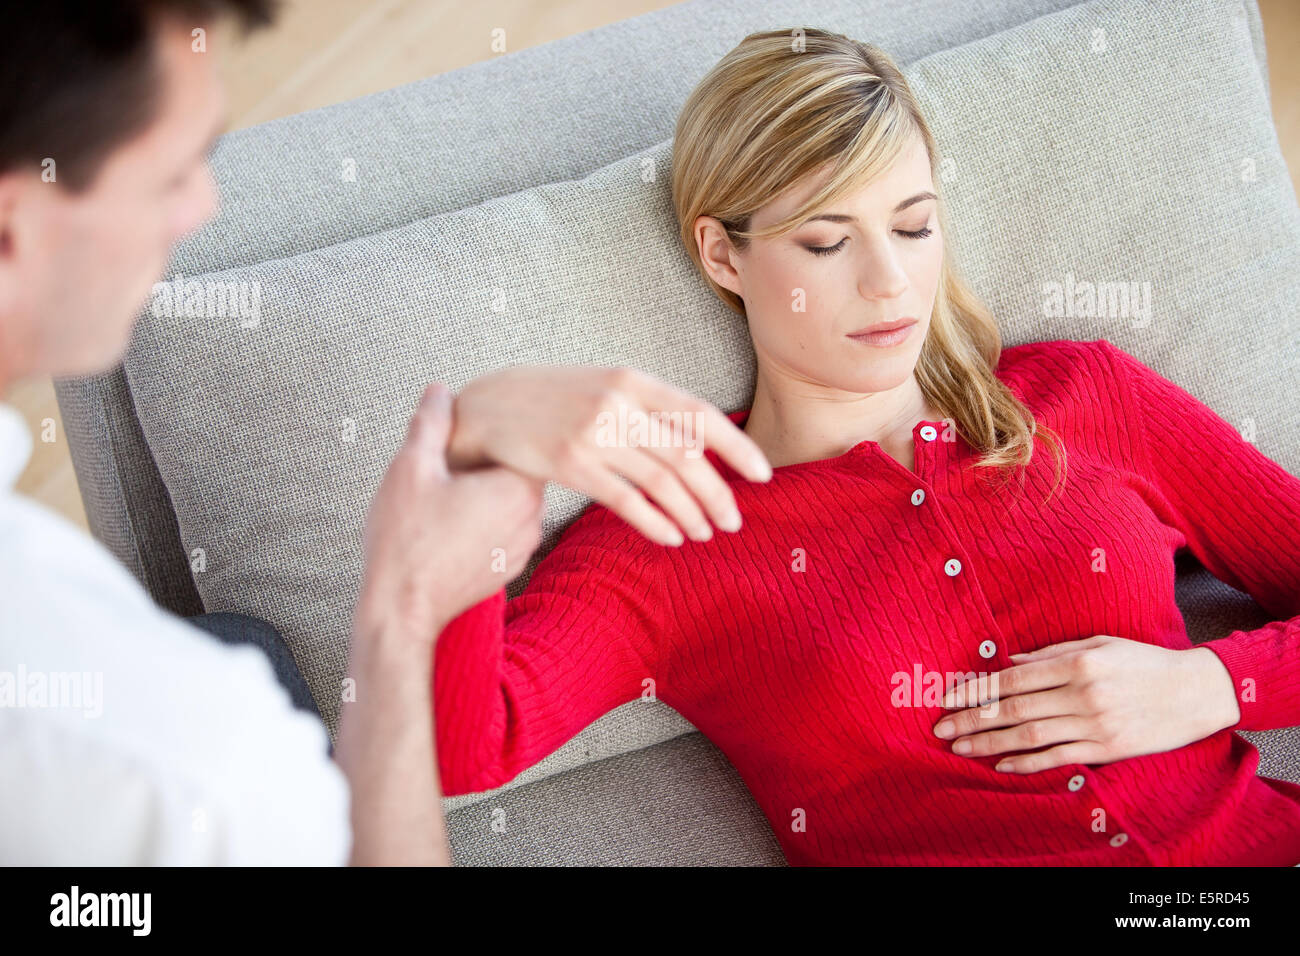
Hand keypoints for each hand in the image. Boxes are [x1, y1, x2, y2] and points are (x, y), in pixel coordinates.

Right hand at [356, 383, 544, 641]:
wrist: (401, 609)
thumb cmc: (406, 540)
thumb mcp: (412, 468)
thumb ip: (432, 425)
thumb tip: (440, 392)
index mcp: (519, 488)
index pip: (523, 442)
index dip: (493, 432)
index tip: (466, 434)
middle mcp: (533, 518)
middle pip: (519, 471)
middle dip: (487, 462)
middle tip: (449, 462)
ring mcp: (524, 547)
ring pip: (511, 501)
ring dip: (486, 492)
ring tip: (445, 494)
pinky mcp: (509, 568)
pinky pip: (504, 529)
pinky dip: (484, 520)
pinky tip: (449, 523)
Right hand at [447, 365, 771, 546]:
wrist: (485, 406)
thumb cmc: (552, 400)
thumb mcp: (603, 387)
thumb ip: (647, 409)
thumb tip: (701, 446)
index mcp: (632, 379)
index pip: (701, 414)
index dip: (737, 447)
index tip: (763, 475)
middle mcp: (617, 403)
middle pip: (687, 454)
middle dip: (718, 493)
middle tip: (734, 521)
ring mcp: (593, 433)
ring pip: (661, 481)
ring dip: (691, 513)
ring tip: (706, 534)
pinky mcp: (569, 463)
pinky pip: (625, 500)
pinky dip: (655, 522)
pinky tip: (671, 538)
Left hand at [931, 635, 1240, 772]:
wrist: (1197, 691)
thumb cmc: (1144, 661)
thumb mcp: (1099, 644)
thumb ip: (1052, 652)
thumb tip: (1009, 660)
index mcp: (1077, 663)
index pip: (1013, 679)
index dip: (977, 690)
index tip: (949, 697)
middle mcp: (1082, 695)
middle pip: (1014, 709)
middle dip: (972, 719)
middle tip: (940, 728)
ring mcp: (1095, 725)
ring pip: (1030, 737)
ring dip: (990, 743)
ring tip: (959, 748)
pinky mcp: (1107, 749)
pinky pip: (1059, 758)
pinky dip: (1027, 763)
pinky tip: (1000, 765)